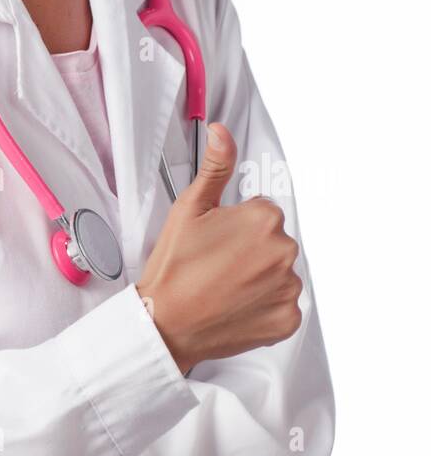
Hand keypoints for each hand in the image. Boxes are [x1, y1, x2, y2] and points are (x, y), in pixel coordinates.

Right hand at [136, 123, 302, 373]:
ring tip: (224, 287)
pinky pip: (283, 305)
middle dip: (250, 250)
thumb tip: (222, 132)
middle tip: (216, 265)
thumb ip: (215, 167)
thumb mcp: (190, 208)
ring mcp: (288, 288)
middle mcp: (284, 251)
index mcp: (264, 219)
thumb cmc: (174, 265)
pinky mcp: (288, 319)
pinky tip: (236, 306)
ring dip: (259, 278)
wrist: (166, 322)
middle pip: (273, 242)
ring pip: (279, 273)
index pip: (262, 213)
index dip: (236, 226)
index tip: (215, 241)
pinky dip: (264, 307)